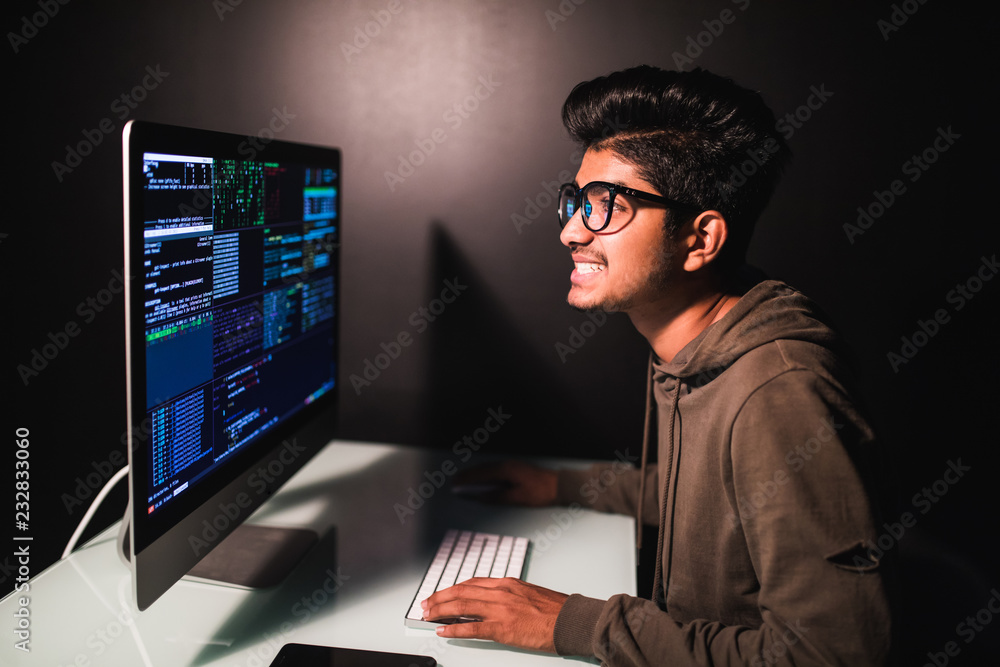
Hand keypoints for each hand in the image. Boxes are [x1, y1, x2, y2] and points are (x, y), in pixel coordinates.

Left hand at [421, 577, 568, 651]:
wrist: (571, 620)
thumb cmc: (554, 609)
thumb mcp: (528, 593)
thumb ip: (508, 594)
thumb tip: (489, 602)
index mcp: (507, 583)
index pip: (471, 582)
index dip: (452, 589)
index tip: (441, 594)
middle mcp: (501, 592)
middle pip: (462, 592)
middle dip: (440, 598)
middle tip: (426, 604)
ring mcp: (501, 609)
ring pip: (462, 606)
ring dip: (441, 611)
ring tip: (428, 615)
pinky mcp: (503, 628)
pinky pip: (472, 628)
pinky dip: (454, 629)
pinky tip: (443, 631)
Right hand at [452, 461, 558, 506]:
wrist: (559, 485)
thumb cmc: (541, 492)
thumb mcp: (518, 498)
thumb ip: (498, 497)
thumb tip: (482, 497)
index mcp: (506, 470)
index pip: (481, 474)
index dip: (467, 479)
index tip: (456, 483)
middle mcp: (507, 465)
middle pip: (482, 469)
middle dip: (467, 475)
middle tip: (454, 481)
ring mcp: (511, 465)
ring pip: (488, 468)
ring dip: (475, 473)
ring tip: (463, 479)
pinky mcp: (515, 468)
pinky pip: (494, 469)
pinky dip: (484, 473)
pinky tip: (481, 478)